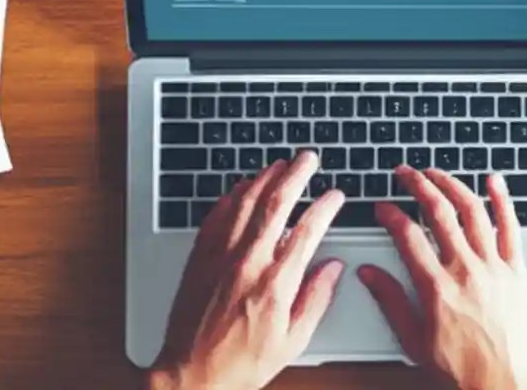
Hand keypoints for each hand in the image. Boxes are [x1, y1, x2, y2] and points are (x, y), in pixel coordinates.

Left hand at [148, 150, 345, 389]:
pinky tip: (241, 188)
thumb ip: (315, 300)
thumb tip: (333, 269)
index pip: (307, 231)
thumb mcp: (292, 342)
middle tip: (308, 158)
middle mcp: (246, 263)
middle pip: (275, 204)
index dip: (325, 207)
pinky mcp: (199, 258)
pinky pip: (217, 216)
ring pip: (244, 202)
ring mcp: (219, 257)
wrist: (190, 375)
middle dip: (295, 174)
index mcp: (275, 284)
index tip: (336, 196)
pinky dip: (231, 196)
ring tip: (279, 164)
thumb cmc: (240, 364)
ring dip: (264, 177)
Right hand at [359, 169, 526, 389]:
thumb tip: (368, 274)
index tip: (382, 207)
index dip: (390, 214)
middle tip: (404, 172)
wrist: (506, 383)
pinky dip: (503, 200)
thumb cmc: (462, 368)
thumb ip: (390, 301)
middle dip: (417, 185)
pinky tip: (494, 181)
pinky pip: (511, 227)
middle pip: (439, 212)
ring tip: (436, 172)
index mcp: (437, 287)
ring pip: (473, 211)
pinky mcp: (517, 270)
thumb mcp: (414, 340)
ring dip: (452, 185)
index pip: (407, 235)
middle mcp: (466, 270)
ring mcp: (494, 267)